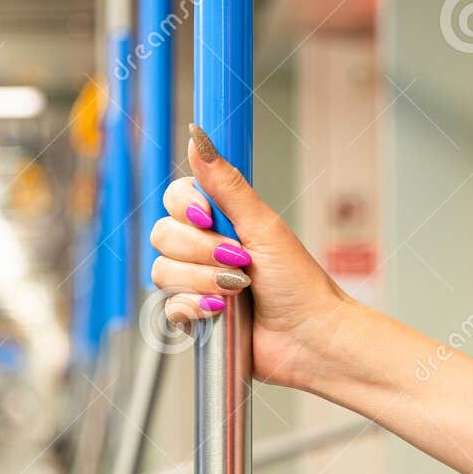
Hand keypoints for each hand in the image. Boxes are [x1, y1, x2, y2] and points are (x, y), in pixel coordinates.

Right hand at [150, 127, 349, 389]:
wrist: (309, 338)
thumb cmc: (298, 282)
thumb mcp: (262, 225)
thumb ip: (225, 183)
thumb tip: (199, 136)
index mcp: (222, 221)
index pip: (174, 198)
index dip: (184, 207)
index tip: (208, 216)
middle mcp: (204, 249)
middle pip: (163, 235)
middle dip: (200, 251)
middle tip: (238, 260)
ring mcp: (197, 283)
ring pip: (162, 271)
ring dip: (201, 281)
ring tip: (238, 291)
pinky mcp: (193, 317)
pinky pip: (167, 307)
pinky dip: (193, 308)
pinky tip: (220, 312)